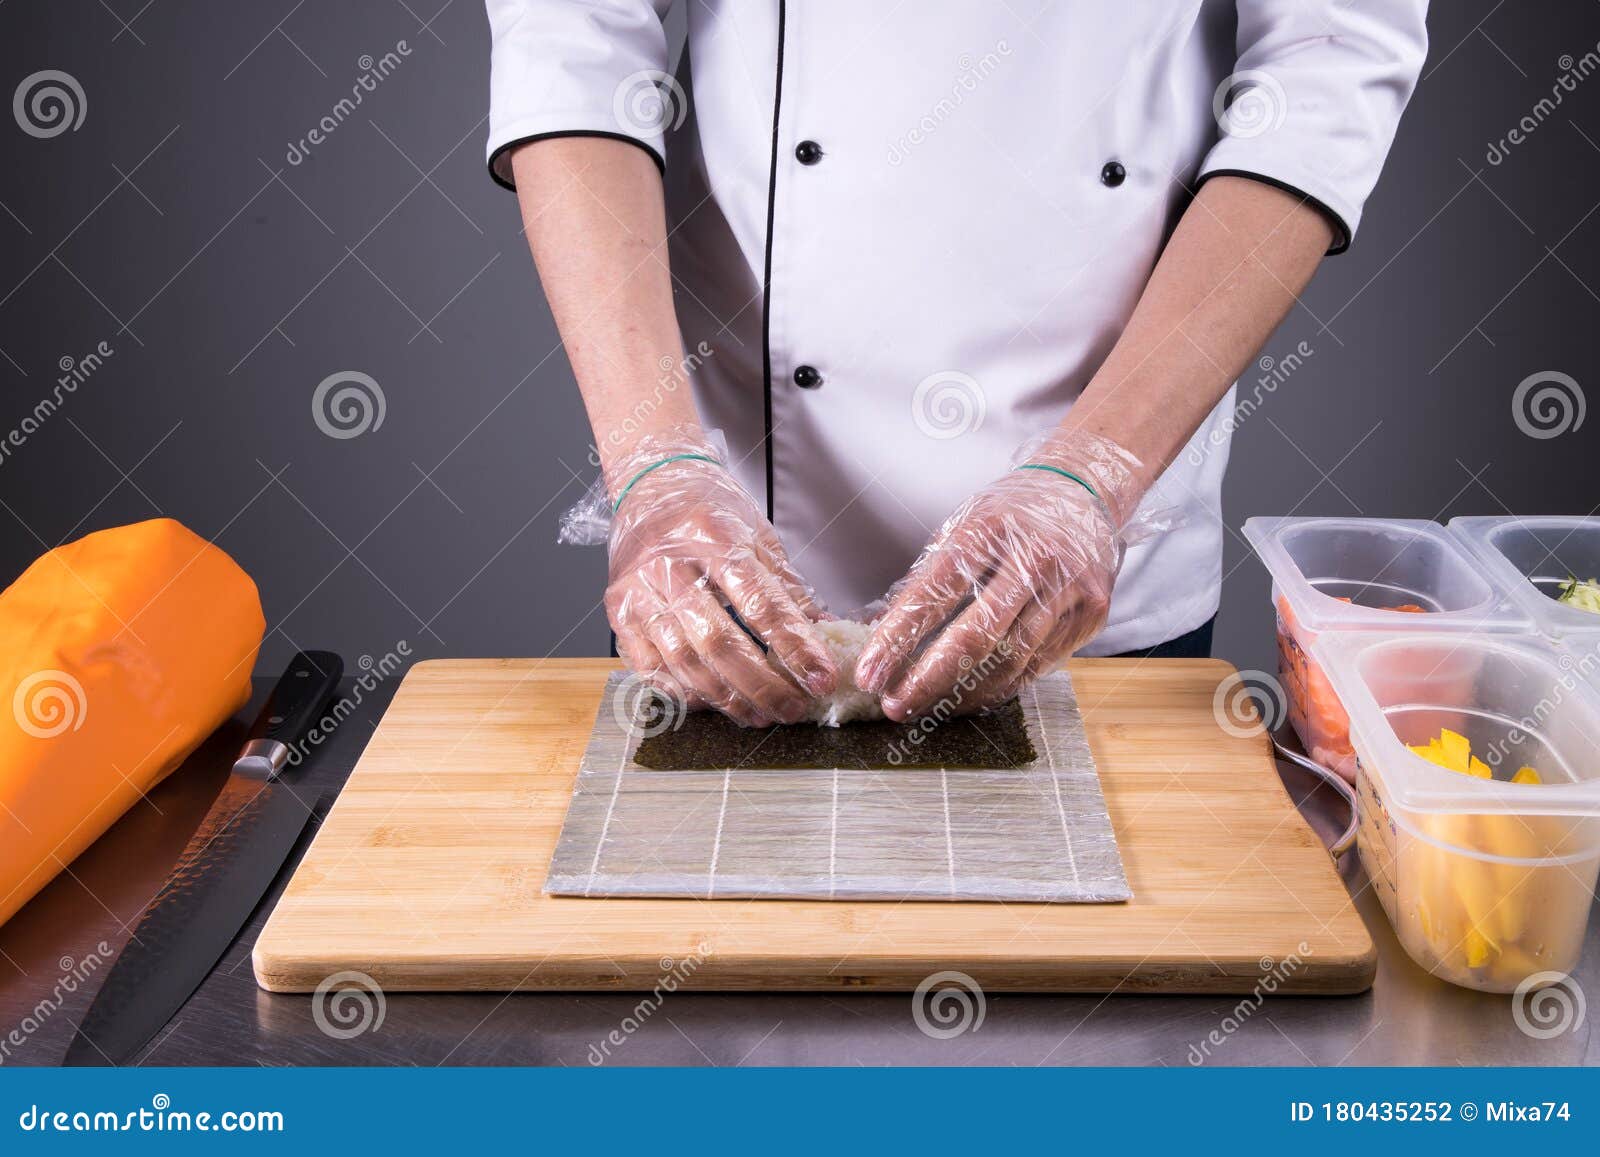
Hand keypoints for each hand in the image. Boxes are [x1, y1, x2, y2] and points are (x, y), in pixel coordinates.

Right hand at [605, 440, 836, 725]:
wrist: (652, 484)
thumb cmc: (709, 509)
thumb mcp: (758, 534)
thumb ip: (786, 587)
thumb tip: (821, 635)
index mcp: (714, 537)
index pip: (760, 604)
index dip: (795, 648)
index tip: (821, 678)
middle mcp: (669, 564)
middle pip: (719, 642)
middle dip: (762, 685)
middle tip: (794, 709)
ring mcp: (638, 590)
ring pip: (684, 661)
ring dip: (727, 698)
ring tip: (761, 715)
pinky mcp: (619, 611)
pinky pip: (650, 667)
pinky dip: (684, 692)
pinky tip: (714, 703)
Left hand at [856, 432, 1143, 721]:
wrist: (1083, 491)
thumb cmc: (1010, 514)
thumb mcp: (963, 526)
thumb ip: (929, 579)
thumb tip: (883, 634)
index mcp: (988, 530)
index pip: (933, 595)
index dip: (896, 640)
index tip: (869, 675)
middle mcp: (1033, 558)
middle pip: (974, 637)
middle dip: (927, 680)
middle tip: (894, 706)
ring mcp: (1068, 587)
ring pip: (1009, 661)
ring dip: (962, 694)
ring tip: (928, 707)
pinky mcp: (1091, 613)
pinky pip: (1037, 665)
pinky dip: (999, 687)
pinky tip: (969, 696)